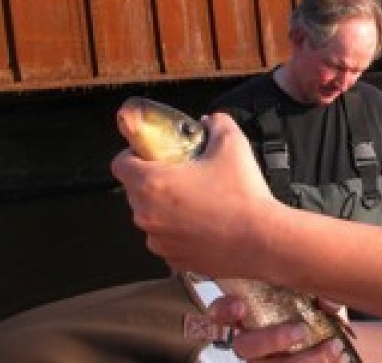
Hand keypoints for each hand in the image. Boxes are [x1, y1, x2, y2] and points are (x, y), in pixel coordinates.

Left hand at [111, 113, 278, 277]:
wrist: (262, 240)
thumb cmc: (243, 196)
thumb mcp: (232, 143)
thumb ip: (216, 123)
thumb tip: (209, 122)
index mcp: (152, 183)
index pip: (120, 164)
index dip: (135, 154)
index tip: (155, 154)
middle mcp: (147, 215)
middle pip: (137, 191)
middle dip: (156, 180)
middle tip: (185, 175)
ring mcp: (159, 240)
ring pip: (152, 217)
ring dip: (167, 207)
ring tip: (199, 201)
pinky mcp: (174, 260)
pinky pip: (168, 239)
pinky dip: (180, 231)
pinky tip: (206, 223)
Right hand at [209, 295, 353, 361]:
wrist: (334, 335)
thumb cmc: (314, 307)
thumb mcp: (317, 295)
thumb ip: (319, 293)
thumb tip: (328, 302)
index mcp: (248, 313)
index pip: (220, 313)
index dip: (223, 310)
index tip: (241, 306)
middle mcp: (249, 341)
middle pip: (244, 346)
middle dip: (272, 339)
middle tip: (302, 330)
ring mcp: (263, 362)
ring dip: (305, 359)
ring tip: (334, 347)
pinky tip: (339, 358)